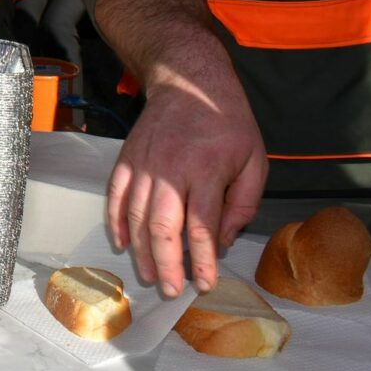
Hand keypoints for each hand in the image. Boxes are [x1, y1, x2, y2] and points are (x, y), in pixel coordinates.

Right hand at [105, 76, 265, 296]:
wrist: (188, 81)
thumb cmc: (227, 122)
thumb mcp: (255, 159)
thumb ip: (243, 203)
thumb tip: (223, 240)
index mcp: (207, 170)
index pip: (201, 227)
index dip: (203, 261)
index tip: (205, 283)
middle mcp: (170, 169)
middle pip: (162, 227)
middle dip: (167, 265)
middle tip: (171, 290)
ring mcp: (144, 163)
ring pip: (135, 216)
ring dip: (141, 251)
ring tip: (149, 275)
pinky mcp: (127, 158)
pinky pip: (115, 195)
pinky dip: (115, 222)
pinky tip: (122, 243)